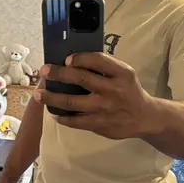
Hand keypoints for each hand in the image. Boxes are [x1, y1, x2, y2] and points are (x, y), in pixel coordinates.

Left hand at [35, 53, 158, 139]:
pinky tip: (55, 113)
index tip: (65, 59)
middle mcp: (113, 89)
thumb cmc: (129, 91)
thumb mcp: (124, 74)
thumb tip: (73, 61)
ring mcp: (105, 108)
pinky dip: (63, 117)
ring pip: (72, 102)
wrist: (144, 117)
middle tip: (44, 71)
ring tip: (39, 95)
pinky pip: (76, 121)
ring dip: (52, 98)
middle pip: (81, 78)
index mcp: (121, 73)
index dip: (79, 58)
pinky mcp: (100, 124)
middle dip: (58, 74)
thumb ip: (104, 67)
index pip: (97, 60)